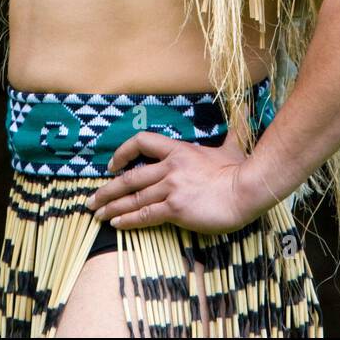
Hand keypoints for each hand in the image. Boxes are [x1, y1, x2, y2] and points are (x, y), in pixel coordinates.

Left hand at [85, 132, 259, 234]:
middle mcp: (170, 168)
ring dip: (113, 207)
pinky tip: (117, 224)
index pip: (142, 142)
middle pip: (130, 177)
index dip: (122, 152)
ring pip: (133, 198)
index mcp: (179, 150)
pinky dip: (128, 220)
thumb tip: (242, 115)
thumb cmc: (241, 170)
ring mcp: (171, 188)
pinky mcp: (176, 209)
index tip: (111, 165)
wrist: (247, 190)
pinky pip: (145, 215)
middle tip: (92, 199)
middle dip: (107, 190)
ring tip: (98, 214)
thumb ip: (232, 132)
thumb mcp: (232, 146)